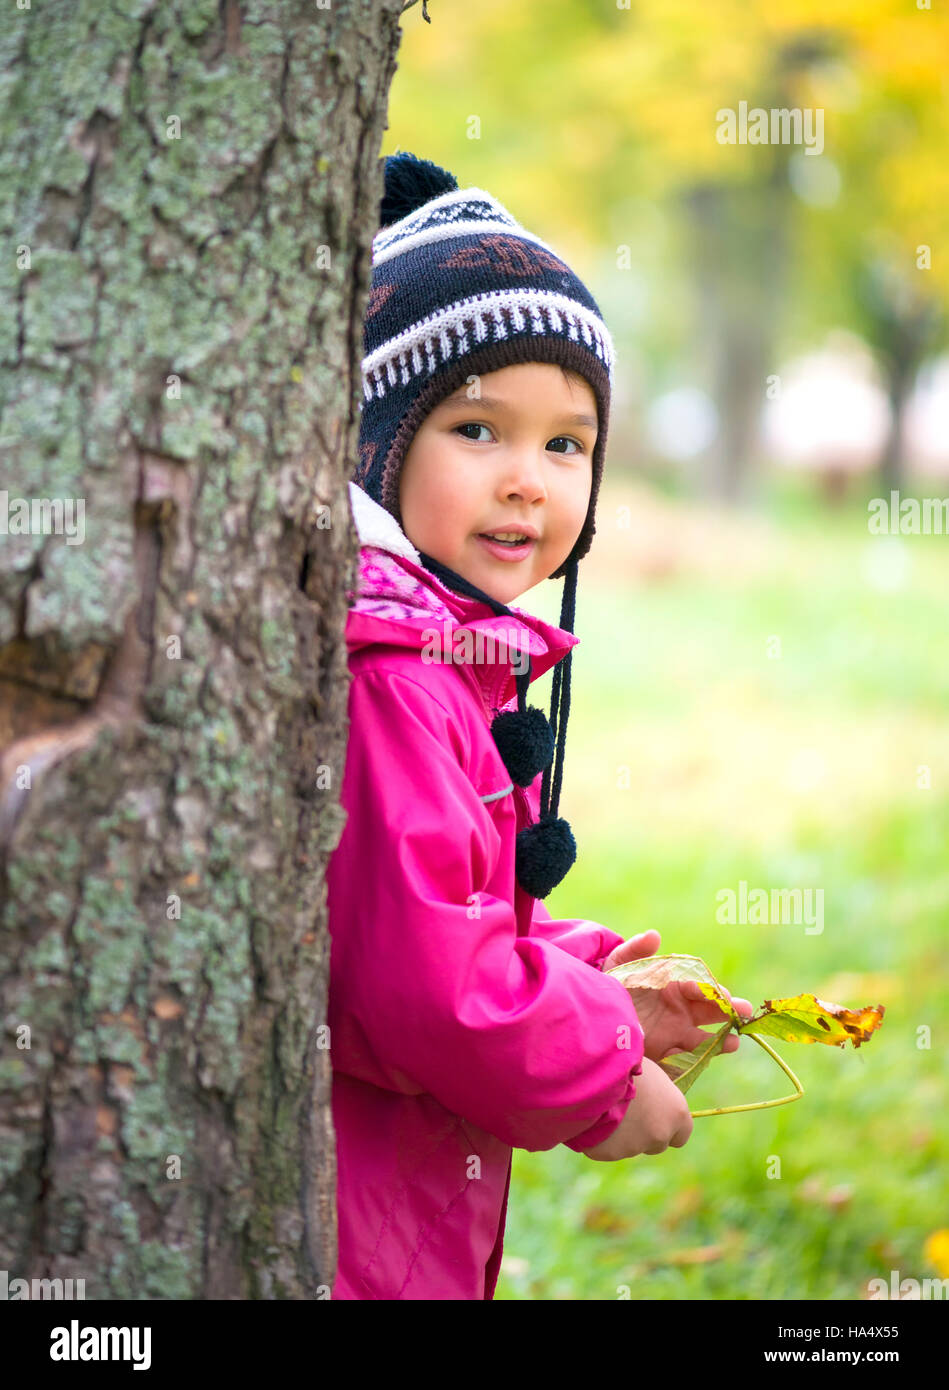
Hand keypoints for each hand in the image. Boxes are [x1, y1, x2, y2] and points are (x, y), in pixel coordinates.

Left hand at [601, 930, 753, 1063]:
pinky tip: (707, 1060)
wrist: (594, 1013)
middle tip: (743, 1012)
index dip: (711, 989)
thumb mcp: (619, 964)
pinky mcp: (664, 1053)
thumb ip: (635, 950)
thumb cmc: (610, 984)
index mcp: (674, 985)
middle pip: (710, 1010)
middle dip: (729, 1010)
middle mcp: (680, 1009)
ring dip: (720, 1040)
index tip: (722, 994)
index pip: (698, 986)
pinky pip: (685, 1058)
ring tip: (734, 1042)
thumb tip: (654, 935)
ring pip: (704, 1037)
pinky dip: (698, 1059)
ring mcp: (674, 1032)